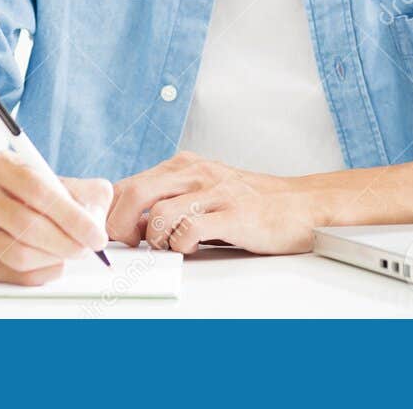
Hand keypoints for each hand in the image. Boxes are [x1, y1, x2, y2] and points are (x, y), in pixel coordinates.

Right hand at [0, 150, 112, 285]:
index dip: (72, 217)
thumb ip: (85, 193)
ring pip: (20, 254)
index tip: (97, 236)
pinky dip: (42, 272)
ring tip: (71, 251)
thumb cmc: (26, 192)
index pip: (38, 191)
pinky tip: (54, 262)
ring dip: (55, 258)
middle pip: (28, 226)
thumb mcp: (55, 178)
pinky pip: (13, 273)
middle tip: (87, 249)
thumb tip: (97, 221)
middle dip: (67, 242)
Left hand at [106, 150, 332, 254]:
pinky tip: (194, 246)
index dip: (111, 212)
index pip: (128, 183)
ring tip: (171, 245)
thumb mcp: (203, 192)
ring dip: (156, 238)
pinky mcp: (233, 213)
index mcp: (183, 165)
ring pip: (159, 213)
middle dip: (120, 226)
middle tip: (130, 244)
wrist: (301, 204)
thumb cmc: (251, 203)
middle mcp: (195, 172)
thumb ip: (169, 202)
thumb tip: (130, 225)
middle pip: (135, 193)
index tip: (113, 234)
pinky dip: (183, 244)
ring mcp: (214, 191)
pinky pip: (191, 229)